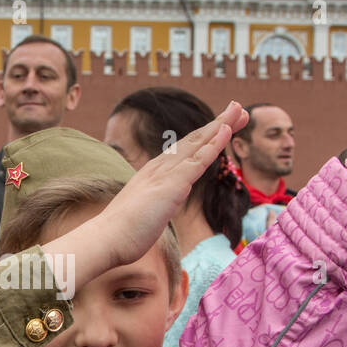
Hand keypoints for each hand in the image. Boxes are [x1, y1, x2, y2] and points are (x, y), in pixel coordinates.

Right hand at [41, 101, 245, 294]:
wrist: (108, 238)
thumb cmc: (123, 231)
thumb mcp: (146, 210)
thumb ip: (157, 202)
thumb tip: (165, 202)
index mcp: (154, 173)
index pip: (185, 151)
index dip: (205, 138)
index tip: (222, 127)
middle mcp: (161, 167)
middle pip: (194, 140)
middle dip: (218, 123)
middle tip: (238, 108)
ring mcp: (167, 173)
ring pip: (199, 143)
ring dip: (221, 125)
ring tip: (238, 110)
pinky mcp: (173, 184)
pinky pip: (199, 160)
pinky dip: (214, 143)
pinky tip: (226, 130)